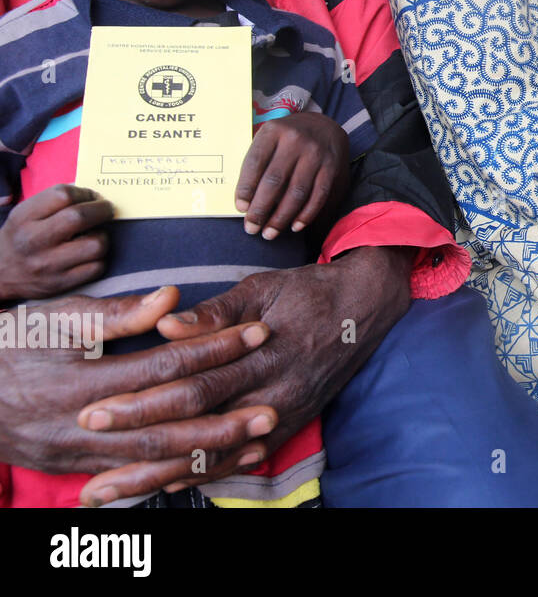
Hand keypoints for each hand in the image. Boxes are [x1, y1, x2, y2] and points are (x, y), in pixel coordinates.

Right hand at [0, 184, 112, 300]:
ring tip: (95, 234)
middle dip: (102, 210)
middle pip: (79, 217)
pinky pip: (97, 267)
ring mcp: (48, 265)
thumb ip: (54, 201)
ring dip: (103, 236)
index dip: (85, 193)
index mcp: (24, 218)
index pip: (63, 195)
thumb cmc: (21, 237)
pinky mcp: (60, 283)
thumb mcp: (25, 214)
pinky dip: (99, 258)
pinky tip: (89, 254)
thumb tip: (90, 194)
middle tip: (106, 209)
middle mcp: (34, 241)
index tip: (92, 196)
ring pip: (96, 245)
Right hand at [0, 287, 275, 503]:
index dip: (214, 349)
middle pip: (165, 428)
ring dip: (207, 455)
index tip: (258, 333)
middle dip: (221, 422)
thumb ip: (117, 313)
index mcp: (81, 380)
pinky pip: (133, 479)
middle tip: (270, 411)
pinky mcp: (75, 468)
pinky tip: (209, 467)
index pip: (164, 366)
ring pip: (153, 462)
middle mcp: (82, 425)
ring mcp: (76, 454)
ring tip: (254, 445)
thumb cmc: (10, 343)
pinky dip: (174, 475)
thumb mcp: (56, 319)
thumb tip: (173, 298)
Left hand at [76, 246, 412, 504]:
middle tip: (92, 458)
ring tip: (116, 490)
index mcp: (263, 355)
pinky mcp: (290, 425)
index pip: (193, 386)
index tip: (96, 413)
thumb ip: (215, 312)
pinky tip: (170, 486)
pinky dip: (205, 475)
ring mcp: (283, 415)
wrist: (367, 306)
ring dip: (163, 475)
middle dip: (139, 446)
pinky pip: (243, 460)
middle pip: (198, 429)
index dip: (143, 403)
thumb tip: (167, 325)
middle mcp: (273, 393)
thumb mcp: (263, 288)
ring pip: (216, 455)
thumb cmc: (309, 291)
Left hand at [234, 112, 349, 239]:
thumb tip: (244, 199)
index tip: (241, 209)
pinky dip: (306, 215)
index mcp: (274, 130)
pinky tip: (295, 227)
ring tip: (269, 233)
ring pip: (296, 192)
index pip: (255, 163)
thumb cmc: (289, 137)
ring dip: (281, 217)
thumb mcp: (270, 135)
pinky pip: (318, 196)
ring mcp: (316, 154)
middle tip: (251, 228)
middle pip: (274, 181)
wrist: (325, 126)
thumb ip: (258, 159)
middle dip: (261, 209)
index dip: (246, 188)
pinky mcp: (331, 168)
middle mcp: (296, 140)